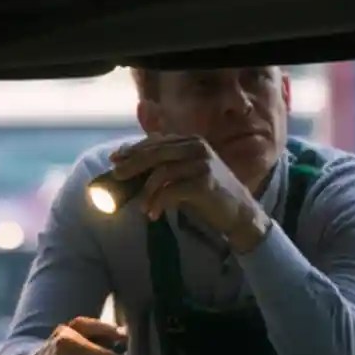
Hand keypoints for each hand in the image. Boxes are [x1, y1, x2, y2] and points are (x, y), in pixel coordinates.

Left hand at [110, 134, 269, 251]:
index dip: (133, 149)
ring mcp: (202, 162)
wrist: (239, 213)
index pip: (156, 141)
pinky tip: (154, 214)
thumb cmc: (208, 195)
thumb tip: (130, 168)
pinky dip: (159, 202)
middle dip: (133, 165)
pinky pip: (172, 190)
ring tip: (142, 208)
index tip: (115, 160)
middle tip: (117, 177)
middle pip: (155, 152)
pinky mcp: (205, 181)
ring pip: (162, 172)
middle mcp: (197, 147)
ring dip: (147, 192)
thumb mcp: (185, 175)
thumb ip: (165, 166)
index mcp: (191, 141)